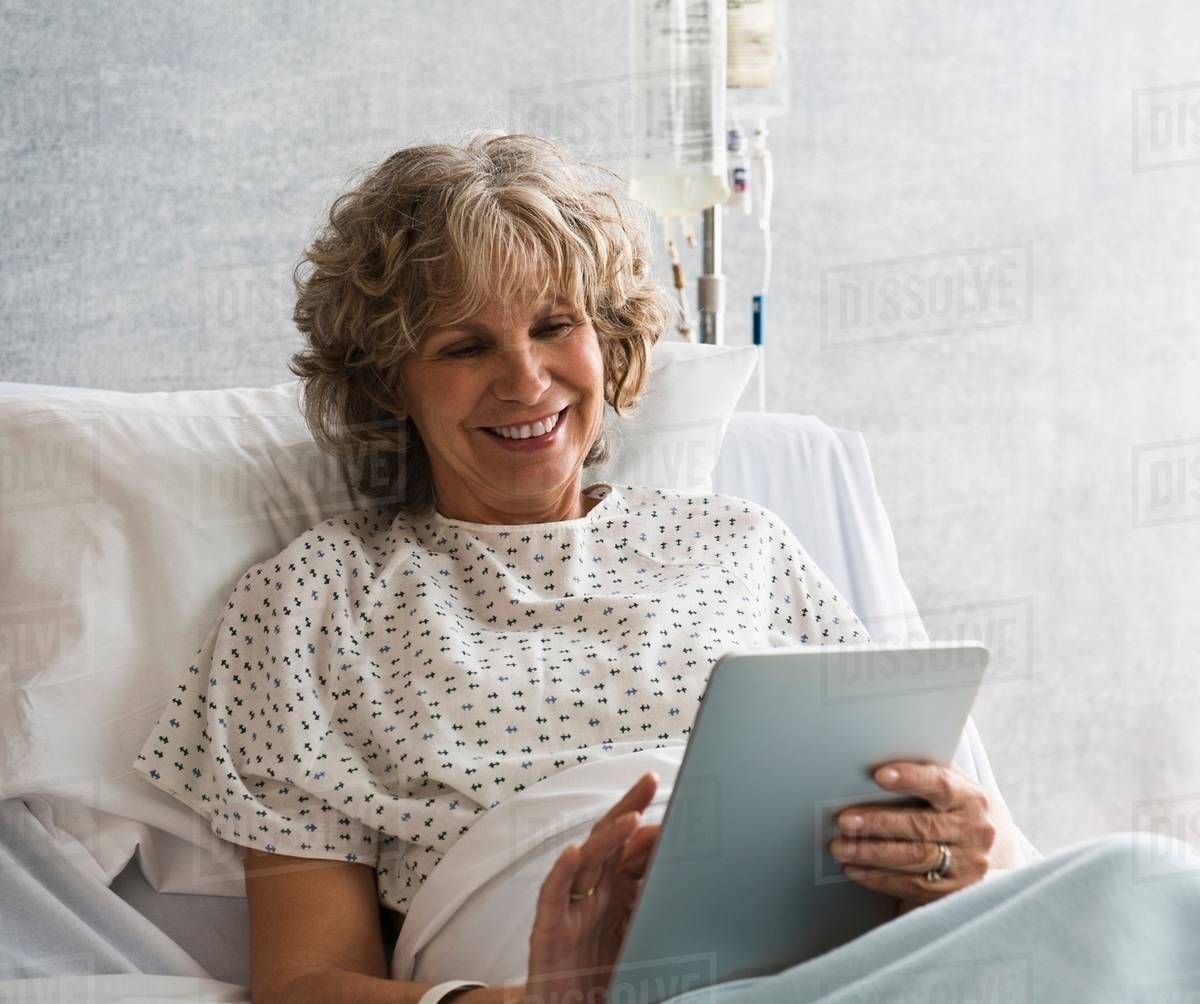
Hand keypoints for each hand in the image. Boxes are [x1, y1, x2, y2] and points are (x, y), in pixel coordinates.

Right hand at [523, 773, 662, 1003]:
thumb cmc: (603, 976)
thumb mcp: (640, 933)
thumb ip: (657, 902)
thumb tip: (693, 877)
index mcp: (616, 891)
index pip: (633, 846)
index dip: (653, 825)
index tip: (679, 802)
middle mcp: (592, 894)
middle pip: (608, 840)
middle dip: (628, 808)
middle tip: (649, 781)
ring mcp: (569, 911)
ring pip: (585, 862)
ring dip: (607, 838)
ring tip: (630, 817)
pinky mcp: (548, 933)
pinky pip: (552, 897)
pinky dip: (561, 874)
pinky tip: (572, 853)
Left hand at [829, 761, 996, 912]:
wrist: (985, 854)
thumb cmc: (952, 809)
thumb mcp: (949, 786)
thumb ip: (924, 771)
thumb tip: (876, 752)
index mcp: (971, 798)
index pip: (940, 784)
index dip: (910, 779)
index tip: (878, 776)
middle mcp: (974, 831)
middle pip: (921, 825)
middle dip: (878, 823)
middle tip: (843, 821)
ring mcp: (967, 864)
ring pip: (914, 857)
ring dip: (871, 853)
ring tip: (840, 847)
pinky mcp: (955, 892)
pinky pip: (912, 885)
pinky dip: (878, 878)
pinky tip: (854, 869)